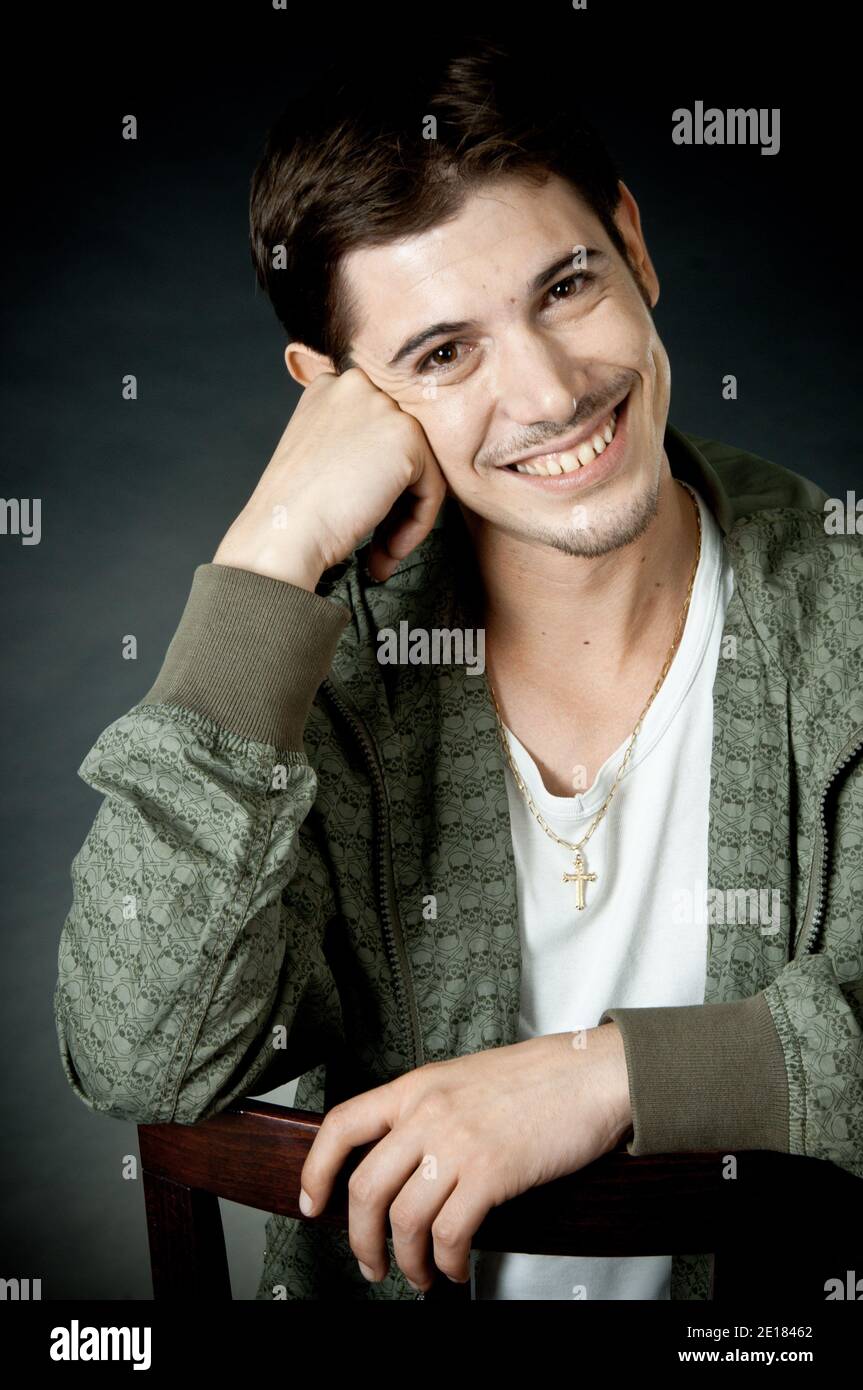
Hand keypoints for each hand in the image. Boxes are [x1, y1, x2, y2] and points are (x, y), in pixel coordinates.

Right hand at [212, 366, 446, 588]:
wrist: (283, 533)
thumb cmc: (292, 511)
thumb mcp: (316, 456)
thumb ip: (353, 445)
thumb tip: (392, 466)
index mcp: (329, 387)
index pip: (376, 433)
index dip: (375, 481)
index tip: (360, 514)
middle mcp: (356, 385)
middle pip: (401, 449)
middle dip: (394, 501)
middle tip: (377, 543)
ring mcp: (383, 406)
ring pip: (421, 470)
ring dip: (405, 518)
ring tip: (381, 552)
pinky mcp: (407, 436)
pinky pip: (432, 488)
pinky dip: (417, 525)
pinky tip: (387, 548)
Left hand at [298, 1024, 631, 1291]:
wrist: (591, 1074)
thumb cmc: (539, 1079)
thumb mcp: (464, 1080)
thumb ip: (429, 1111)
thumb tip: (404, 1165)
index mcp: (417, 1086)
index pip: (342, 1125)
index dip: (316, 1170)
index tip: (312, 1204)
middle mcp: (428, 1112)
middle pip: (365, 1187)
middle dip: (360, 1240)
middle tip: (371, 1265)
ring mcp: (458, 1142)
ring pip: (404, 1219)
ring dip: (406, 1262)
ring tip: (420, 1277)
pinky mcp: (491, 1172)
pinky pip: (449, 1234)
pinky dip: (446, 1264)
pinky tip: (457, 1269)